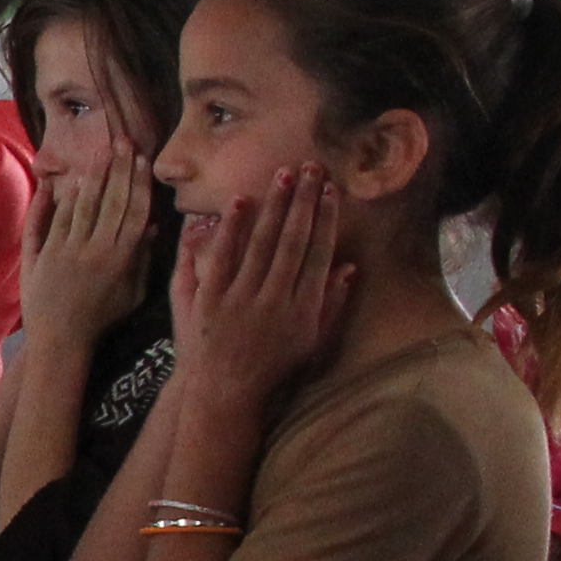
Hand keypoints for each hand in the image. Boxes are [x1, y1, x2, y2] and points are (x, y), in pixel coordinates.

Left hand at [19, 150, 153, 351]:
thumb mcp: (131, 294)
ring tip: (102, 151)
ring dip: (94, 176)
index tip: (142, 159)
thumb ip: (142, 260)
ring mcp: (69, 249)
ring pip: (84, 205)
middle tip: (124, 141)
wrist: (61, 339)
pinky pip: (56, 219)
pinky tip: (73, 179)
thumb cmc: (100, 318)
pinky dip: (63, 198)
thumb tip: (152, 227)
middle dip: (119, 169)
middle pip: (110, 201)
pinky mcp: (46, 253)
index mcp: (121, 259)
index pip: (133, 212)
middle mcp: (97, 249)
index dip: (138, 184)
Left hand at [169, 168, 355, 419]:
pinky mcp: (211, 299)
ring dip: (274, 206)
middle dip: (303, 202)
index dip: (325, 220)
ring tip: (283, 174)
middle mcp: (275, 300)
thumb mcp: (312, 341)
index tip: (330, 191)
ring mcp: (242, 299)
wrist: (227, 392)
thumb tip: (350, 267)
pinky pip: (223, 257)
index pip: (318, 254)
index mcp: (303, 309)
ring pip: (262, 244)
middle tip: (310, 167)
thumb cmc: (274, 367)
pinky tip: (241, 201)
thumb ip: (331, 304)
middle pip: (293, 241)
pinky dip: (232, 228)